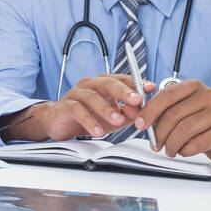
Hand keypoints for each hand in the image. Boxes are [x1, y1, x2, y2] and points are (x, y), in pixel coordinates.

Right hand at [29, 75, 150, 141]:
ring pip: (93, 96)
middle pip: (108, 83)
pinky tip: (98, 131)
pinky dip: (89, 121)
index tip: (150, 88)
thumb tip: (144, 113)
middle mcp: (90, 84)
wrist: (61, 123)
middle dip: (124, 91)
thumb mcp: (114, 116)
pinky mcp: (65, 106)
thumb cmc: (88, 116)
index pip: (122, 79)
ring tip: (118, 121)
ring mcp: (76, 93)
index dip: (136, 83)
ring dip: (107, 109)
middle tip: (137, 101)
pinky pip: (77, 110)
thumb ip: (129, 113)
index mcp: (103, 83)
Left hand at [132, 79, 210, 167]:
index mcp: (194, 86)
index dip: (149, 111)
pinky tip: (184, 151)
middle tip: (155, 145)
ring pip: (184, 129)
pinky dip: (186, 150)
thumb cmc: (202, 126)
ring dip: (172, 144)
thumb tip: (138, 118)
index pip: (167, 95)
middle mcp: (209, 95)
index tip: (139, 124)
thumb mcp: (181, 114)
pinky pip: (198, 143)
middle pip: (174, 114)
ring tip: (170, 150)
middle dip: (159, 133)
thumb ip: (162, 113)